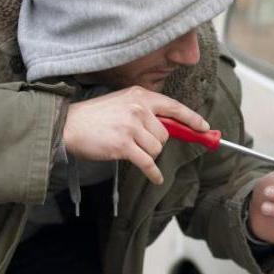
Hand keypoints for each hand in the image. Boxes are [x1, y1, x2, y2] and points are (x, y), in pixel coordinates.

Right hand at [63, 86, 208, 184]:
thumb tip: (170, 127)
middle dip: (155, 143)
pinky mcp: (124, 145)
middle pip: (165, 134)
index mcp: (140, 95)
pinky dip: (153, 173)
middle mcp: (138, 108)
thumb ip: (144, 111)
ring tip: (129, 149)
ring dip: (147, 155)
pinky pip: (148, 163)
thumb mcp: (121, 103)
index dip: (192, 119)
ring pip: (157, 149)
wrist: (69, 126)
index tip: (204, 127)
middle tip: (137, 142)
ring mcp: (131, 126)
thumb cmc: (94, 117)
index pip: (174, 107)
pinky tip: (155, 178)